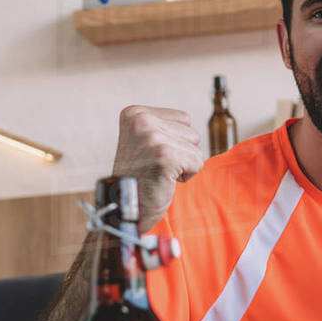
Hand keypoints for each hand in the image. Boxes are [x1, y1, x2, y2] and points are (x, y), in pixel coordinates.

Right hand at [112, 106, 203, 232]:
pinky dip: (187, 175)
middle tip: (155, 166)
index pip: (183, 118)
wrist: (124, 207)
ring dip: (184, 163)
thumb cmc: (139, 176)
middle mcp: (141, 120)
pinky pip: (197, 162)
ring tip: (160, 171)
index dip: (175, 142)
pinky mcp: (165, 155)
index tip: (152, 155)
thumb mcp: (143, 140)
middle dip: (181, 152)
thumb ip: (162, 126)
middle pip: (191, 131)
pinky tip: (165, 179)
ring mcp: (152, 137)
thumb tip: (188, 120)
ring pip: (196, 146)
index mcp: (135, 113)